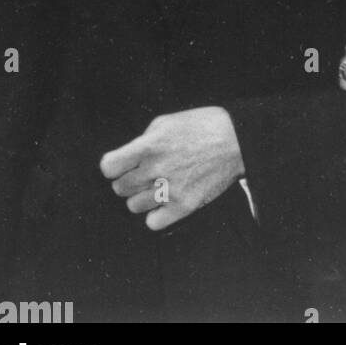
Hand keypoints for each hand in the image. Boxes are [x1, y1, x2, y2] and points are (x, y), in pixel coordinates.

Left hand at [100, 106, 243, 231]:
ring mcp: (169, 190)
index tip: (122, 165)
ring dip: (143, 197)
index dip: (114, 166)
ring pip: (134, 206)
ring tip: (159, 185)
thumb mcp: (166, 121)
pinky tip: (165, 201)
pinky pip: (153, 223)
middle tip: (147, 173)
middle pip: (120, 188)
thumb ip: (143, 139)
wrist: (237, 140)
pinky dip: (156, 215)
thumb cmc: (202, 126)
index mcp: (149, 146)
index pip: (108, 168)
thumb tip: (128, 157)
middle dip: (130, 180)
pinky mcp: (184, 206)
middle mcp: (155, 169)